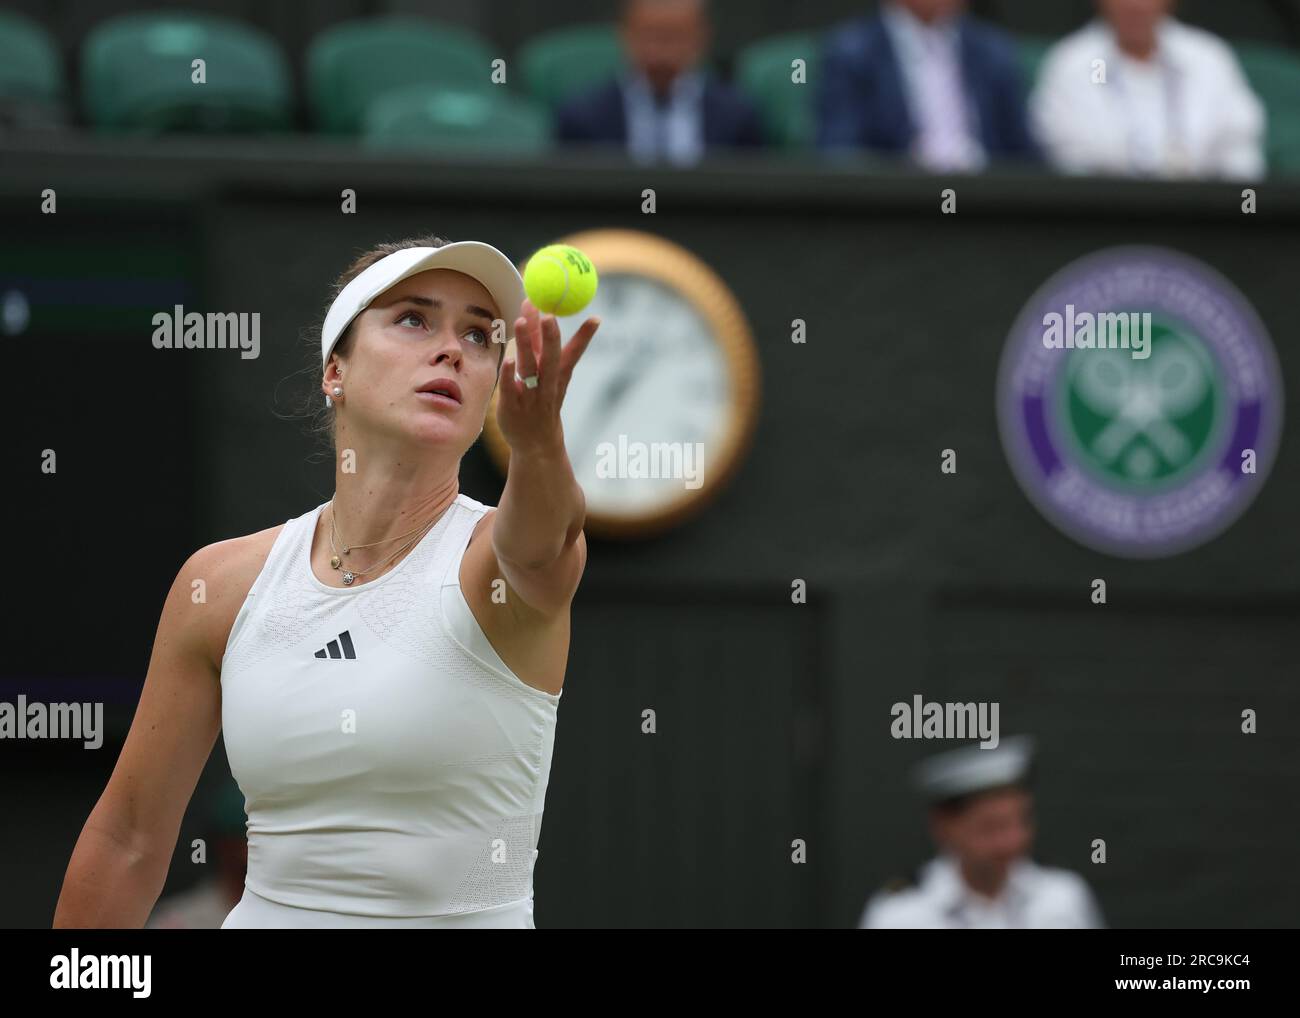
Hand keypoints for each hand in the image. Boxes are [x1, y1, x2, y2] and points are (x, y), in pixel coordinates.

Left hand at [496, 298, 599, 456]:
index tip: (595, 319)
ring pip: (530, 369)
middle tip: (549, 314)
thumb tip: (534, 305)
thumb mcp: (545, 372)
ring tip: (522, 322)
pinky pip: (511, 389)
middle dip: (551, 336)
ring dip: (526, 346)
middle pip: (551, 358)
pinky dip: (510, 376)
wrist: (536, 443)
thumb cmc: (540, 400)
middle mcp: (547, 385)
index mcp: (558, 376)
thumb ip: (537, 340)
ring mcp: (530, 396)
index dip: (584, 337)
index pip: (573, 353)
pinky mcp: (512, 406)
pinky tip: (508, 360)